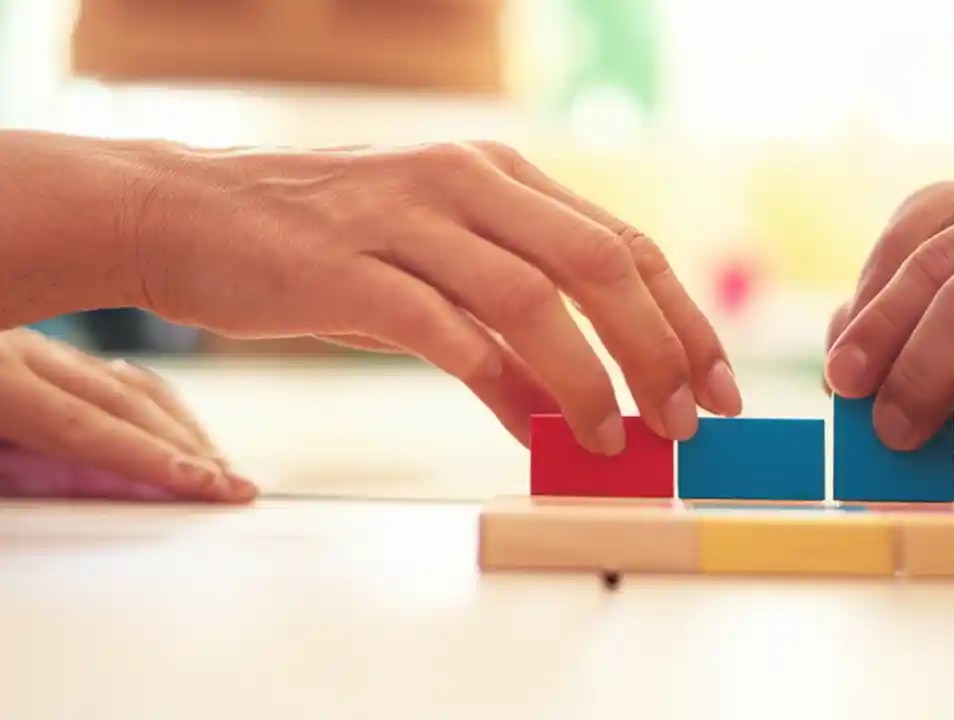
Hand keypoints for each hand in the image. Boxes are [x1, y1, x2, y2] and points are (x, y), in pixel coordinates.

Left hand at [0, 329, 253, 501]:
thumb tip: (88, 481)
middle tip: (233, 484)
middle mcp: (17, 353)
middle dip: (187, 444)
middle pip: (125, 398)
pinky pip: (103, 370)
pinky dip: (146, 398)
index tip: (206, 484)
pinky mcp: (23, 348)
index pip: (86, 428)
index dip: (151, 457)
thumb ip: (13, 473)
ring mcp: (24, 345)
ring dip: (177, 422)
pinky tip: (164, 418)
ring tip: (214, 460)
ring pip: (126, 380)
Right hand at [121, 141, 740, 452]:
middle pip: (598, 262)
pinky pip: (445, 329)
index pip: (622, 244)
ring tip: (615, 437)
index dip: (682, 318)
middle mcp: (465, 180)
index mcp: (498, 174)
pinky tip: (527, 428)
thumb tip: (571, 414)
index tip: (717, 385)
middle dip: (658, 348)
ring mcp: (406, 218)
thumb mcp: (429, 279)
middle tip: (685, 420)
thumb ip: (503, 337)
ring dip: (588, 376)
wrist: (187, 213)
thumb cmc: (322, 251)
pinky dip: (499, 384)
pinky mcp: (347, 268)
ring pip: (533, 296)